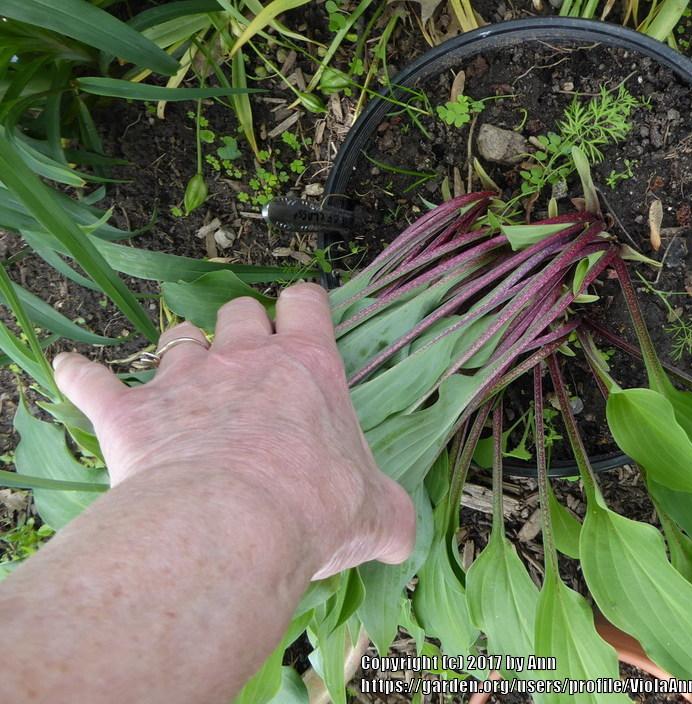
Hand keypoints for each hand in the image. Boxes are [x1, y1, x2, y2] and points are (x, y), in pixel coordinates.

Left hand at [52, 282, 414, 578]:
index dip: (305, 305)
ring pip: (177, 340)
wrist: (232, 526)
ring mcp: (184, 382)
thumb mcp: (375, 515)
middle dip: (241, 327)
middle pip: (239, 312)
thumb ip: (392, 516)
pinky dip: (83, 377)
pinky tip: (74, 373)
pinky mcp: (131, 413)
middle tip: (246, 359)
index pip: (307, 303)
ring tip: (182, 379)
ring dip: (180, 353)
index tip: (303, 315)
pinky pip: (94, 381)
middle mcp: (245, 359)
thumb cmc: (313, 508)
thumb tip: (401, 538)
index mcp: (308, 368)